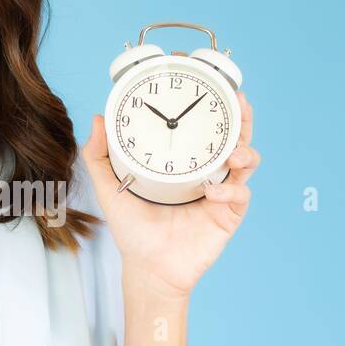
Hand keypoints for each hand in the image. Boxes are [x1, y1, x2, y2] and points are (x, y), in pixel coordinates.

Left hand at [80, 90, 259, 297]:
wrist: (149, 269)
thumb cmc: (133, 229)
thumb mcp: (110, 188)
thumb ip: (99, 157)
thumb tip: (97, 119)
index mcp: (184, 160)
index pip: (202, 124)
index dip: (209, 100)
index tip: (203, 76)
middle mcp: (207, 171)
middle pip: (234, 134)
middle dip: (242, 116)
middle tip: (237, 100)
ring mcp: (221, 192)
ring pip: (247, 160)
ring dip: (245, 151)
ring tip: (233, 153)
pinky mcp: (229, 214)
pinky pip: (240, 194)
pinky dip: (230, 190)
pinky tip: (211, 192)